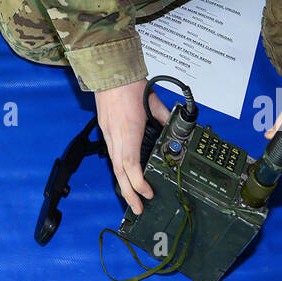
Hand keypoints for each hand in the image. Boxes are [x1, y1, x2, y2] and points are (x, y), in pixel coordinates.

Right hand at [96, 81, 169, 214]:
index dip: (138, 182)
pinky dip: (119, 170)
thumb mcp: (153, 101)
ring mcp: (108, 133)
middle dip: (129, 193)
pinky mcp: (105, 129)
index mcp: (129, 130)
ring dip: (123, 184)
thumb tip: (176, 129)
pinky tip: (125, 176)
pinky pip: (112, 155)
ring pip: (114, 165)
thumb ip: (164, 117)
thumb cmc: (129, 84)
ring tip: (132, 199)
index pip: (130, 164)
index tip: (148, 192)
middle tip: (138, 209)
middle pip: (120, 172)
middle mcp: (116, 135)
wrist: (109, 71)